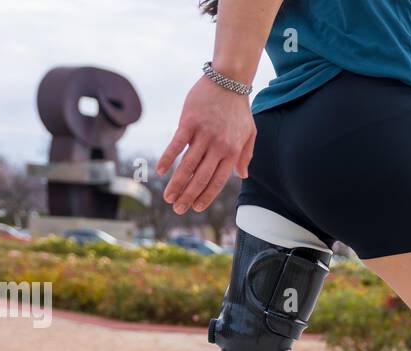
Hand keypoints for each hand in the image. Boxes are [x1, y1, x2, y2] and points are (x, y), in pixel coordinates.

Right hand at [157, 76, 255, 213]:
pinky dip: (167, 159)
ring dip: (177, 184)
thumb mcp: (250, 133)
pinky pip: (177, 145)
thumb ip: (245, 155)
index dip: (205, 196)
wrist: (229, 80)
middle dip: (188, 196)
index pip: (217, 181)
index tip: (195, 207)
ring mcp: (203, 135)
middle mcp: (218, 147)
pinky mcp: (189, 122)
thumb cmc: (239, 108)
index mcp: (232, 152)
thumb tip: (242, 176)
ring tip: (168, 198)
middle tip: (178, 210)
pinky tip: (160, 172)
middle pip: (200, 178)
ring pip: (188, 166)